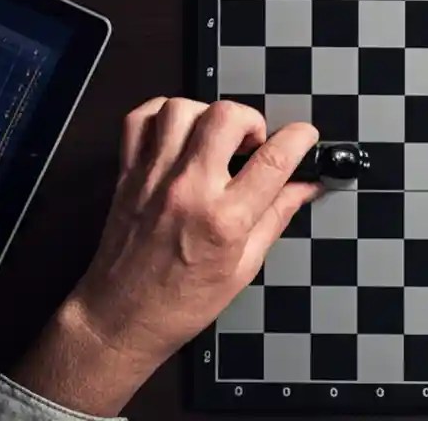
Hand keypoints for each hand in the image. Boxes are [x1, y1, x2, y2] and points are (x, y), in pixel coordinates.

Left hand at [11, 98, 320, 415]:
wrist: (123, 318)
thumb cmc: (179, 302)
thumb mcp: (244, 266)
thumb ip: (276, 216)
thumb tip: (304, 188)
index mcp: (224, 220)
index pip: (274, 159)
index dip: (299, 139)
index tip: (304, 136)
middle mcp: (188, 191)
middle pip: (227, 117)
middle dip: (252, 120)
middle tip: (253, 143)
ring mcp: (154, 178)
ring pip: (182, 108)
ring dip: (207, 115)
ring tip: (215, 139)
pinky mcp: (128, 174)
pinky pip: (139, 118)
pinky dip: (162, 115)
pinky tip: (178, 134)